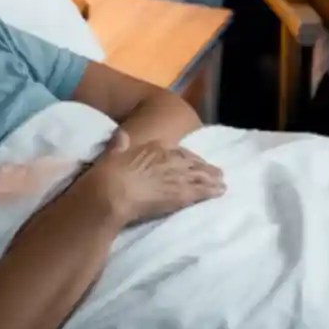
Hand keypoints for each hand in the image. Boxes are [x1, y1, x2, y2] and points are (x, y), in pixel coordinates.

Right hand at [77, 132, 224, 226]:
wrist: (112, 193)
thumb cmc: (106, 175)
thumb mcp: (111, 155)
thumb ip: (118, 145)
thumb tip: (120, 134)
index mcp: (153, 147)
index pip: (177, 152)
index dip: (187, 158)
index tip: (193, 162)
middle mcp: (169, 159)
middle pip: (192, 163)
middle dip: (204, 168)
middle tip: (216, 173)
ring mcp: (177, 176)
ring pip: (200, 176)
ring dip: (212, 179)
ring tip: (222, 183)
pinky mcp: (180, 194)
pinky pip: (201, 191)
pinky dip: (212, 191)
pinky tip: (220, 192)